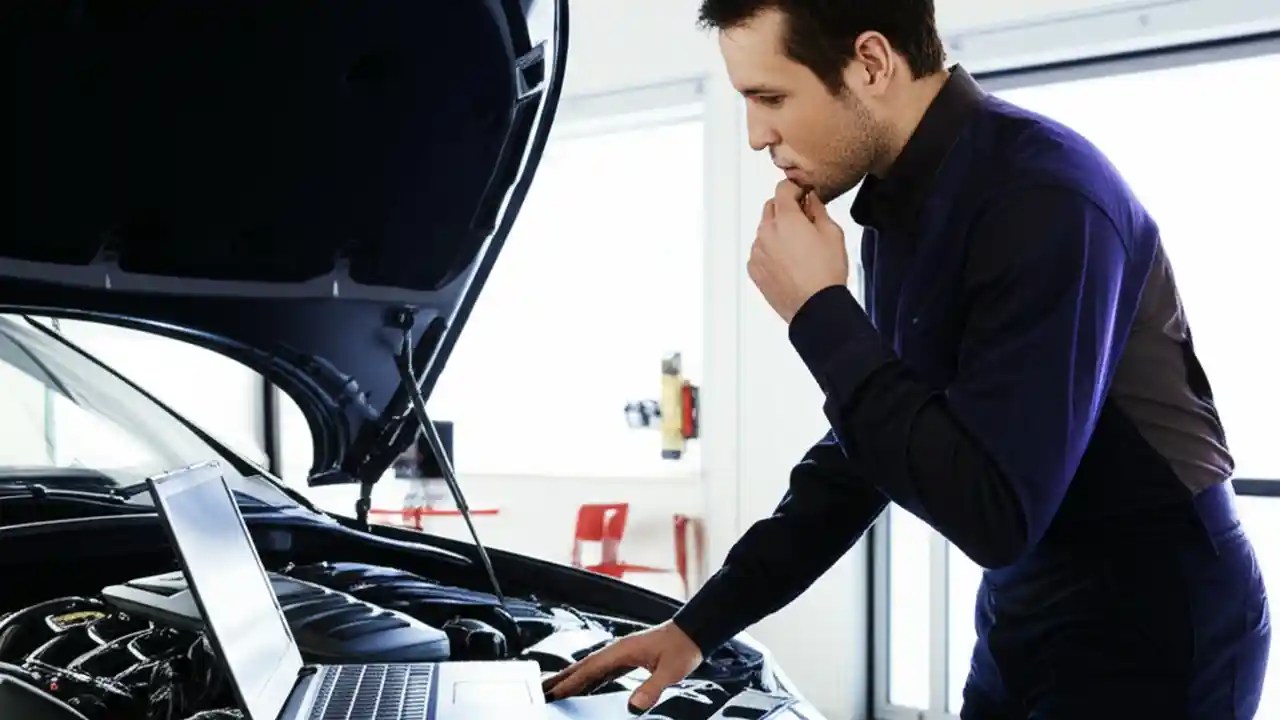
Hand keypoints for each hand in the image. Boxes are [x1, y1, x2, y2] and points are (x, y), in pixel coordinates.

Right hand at [541, 620, 702, 710]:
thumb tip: (633, 706)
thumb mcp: (671, 671)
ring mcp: (622, 654)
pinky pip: (603, 671)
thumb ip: (651, 688)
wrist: (694, 632)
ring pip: (592, 668)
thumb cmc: (683, 648)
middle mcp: (618, 650)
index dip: (572, 681)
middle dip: (564, 678)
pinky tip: (584, 689)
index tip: (555, 692)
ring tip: (556, 691)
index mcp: (623, 650)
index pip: (591, 668)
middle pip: (584, 665)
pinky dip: (590, 680)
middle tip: (543, 690)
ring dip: (574, 679)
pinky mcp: (628, 658)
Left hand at [748, 179, 847, 322]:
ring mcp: (758, 251)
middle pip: (771, 207)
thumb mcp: (832, 234)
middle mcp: (766, 232)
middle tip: (804, 219)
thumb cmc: (826, 274)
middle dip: (786, 208)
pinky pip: (760, 251)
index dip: (795, 188)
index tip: (803, 193)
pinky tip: (788, 261)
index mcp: (786, 219)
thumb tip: (811, 200)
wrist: (815, 307)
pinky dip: (770, 250)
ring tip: (798, 247)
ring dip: (777, 230)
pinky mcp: (754, 269)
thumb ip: (818, 210)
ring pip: (764, 230)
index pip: (783, 189)